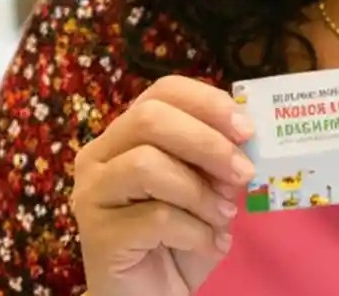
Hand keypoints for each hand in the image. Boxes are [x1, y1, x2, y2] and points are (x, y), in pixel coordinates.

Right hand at [71, 75, 255, 295]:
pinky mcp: (96, 234)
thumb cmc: (179, 239)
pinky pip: (156, 218)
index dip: (207, 102)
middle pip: (149, 119)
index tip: (246, 128)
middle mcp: (98, 156)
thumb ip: (217, 163)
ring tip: (224, 219)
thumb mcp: (208, 192)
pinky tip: (210, 246)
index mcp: (125, 134)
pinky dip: (196, 231)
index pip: (162, 92)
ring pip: (147, 165)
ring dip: (200, 193)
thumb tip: (243, 140)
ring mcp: (92, 194)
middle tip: (244, 172)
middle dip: (207, 143)